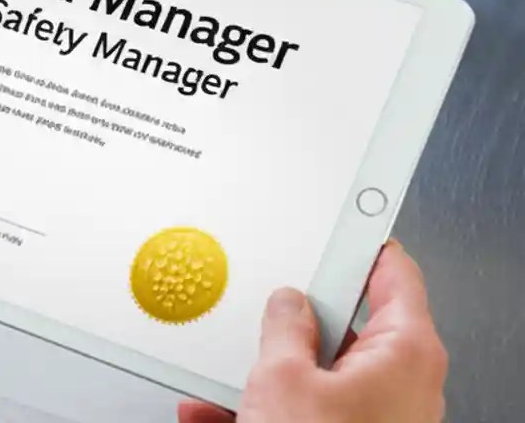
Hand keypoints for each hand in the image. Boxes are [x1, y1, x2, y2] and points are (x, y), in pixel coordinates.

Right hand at [178, 241, 447, 422]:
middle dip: (296, 317)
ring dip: (269, 370)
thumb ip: (283, 327)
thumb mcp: (282, 378)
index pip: (392, 270)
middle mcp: (404, 381)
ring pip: (319, 372)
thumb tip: (287, 302)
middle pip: (349, 323)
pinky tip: (216, 410)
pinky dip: (264, 407)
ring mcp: (379, 416)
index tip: (338, 220)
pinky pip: (305, 410)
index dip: (358, 241)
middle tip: (265, 303)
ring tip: (229, 369)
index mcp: (407, 349)